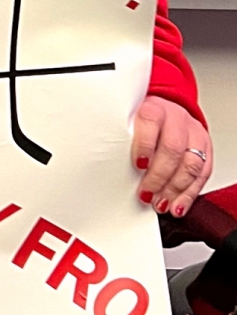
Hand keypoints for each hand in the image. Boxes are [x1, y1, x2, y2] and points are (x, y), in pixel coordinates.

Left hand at [133, 97, 212, 218]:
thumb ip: (122, 140)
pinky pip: (203, 174)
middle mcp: (176, 119)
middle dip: (159, 176)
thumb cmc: (140, 122)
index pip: (150, 122)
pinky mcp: (205, 148)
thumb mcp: (127, 123)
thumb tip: (109, 167)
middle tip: (146, 194)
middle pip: (173, 148)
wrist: (164, 112)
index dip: (144, 145)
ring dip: (175, 189)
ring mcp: (193, 133)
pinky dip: (189, 194)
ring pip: (191, 164)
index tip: (137, 165)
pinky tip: (177, 205)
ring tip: (160, 203)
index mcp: (154, 109)